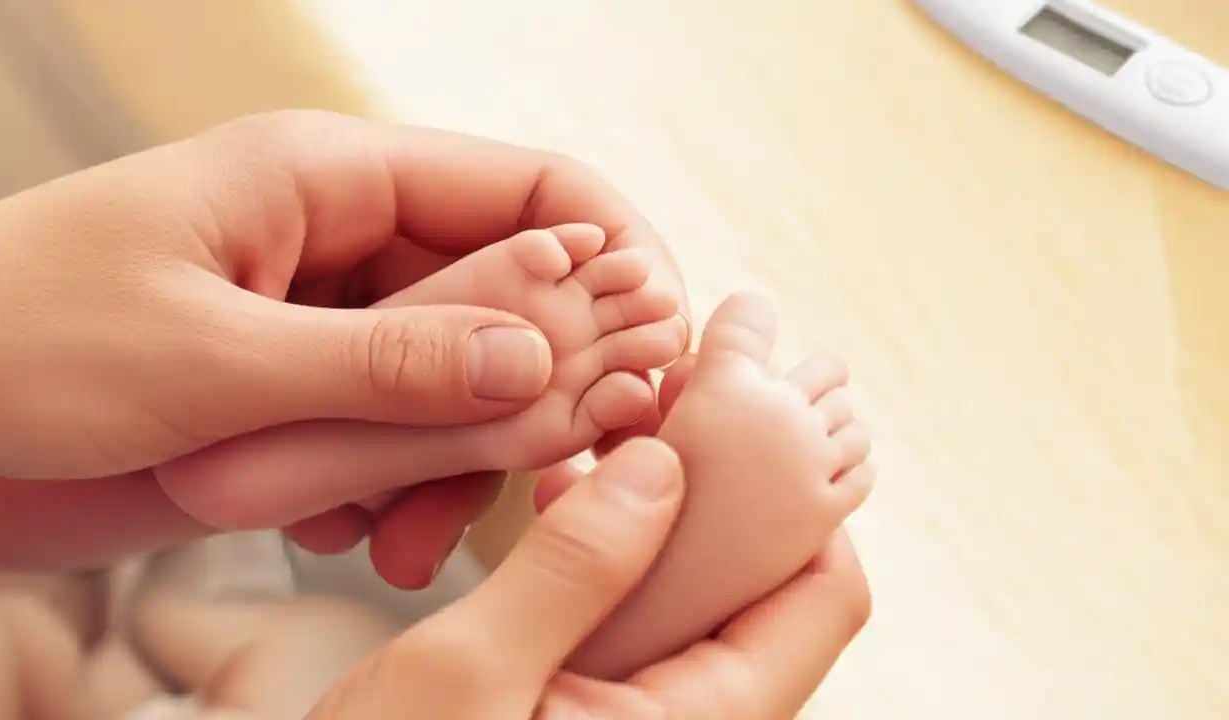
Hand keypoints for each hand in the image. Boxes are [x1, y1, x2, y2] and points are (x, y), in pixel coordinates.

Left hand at [0, 110, 687, 568]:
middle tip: (540, 474)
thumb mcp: (205, 357)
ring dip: (457, 462)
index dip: (617, 259)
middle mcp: (346, 240)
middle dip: (534, 392)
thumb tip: (537, 364)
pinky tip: (348, 532)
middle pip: (512, 294)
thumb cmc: (13, 339)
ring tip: (402, 537)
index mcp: (331, 177)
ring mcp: (329, 321)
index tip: (653, 354)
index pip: (531, 187)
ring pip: (460, 380)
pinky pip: (399, 430)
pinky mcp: (304, 391)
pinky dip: (396, 488)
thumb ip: (381, 365)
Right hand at [309, 438, 870, 719]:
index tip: (743, 418)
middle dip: (726, 495)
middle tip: (669, 410)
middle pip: (767, 592)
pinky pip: (639, 626)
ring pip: (699, 604)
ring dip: (664, 519)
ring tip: (615, 440)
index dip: (804, 499)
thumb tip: (662, 466)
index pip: (825, 597)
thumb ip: (570, 570)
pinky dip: (616, 560)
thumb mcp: (466, 672)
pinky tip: (564, 505)